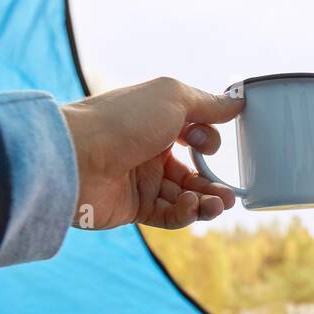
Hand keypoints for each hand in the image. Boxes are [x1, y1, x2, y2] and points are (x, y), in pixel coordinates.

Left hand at [61, 77, 241, 229]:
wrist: (75, 157)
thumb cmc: (123, 120)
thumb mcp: (173, 99)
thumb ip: (208, 104)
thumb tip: (238, 102)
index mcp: (155, 121)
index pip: (192, 134)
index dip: (206, 140)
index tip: (205, 143)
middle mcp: (148, 151)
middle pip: (192, 172)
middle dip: (214, 184)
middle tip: (228, 194)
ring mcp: (140, 181)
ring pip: (184, 196)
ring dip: (206, 202)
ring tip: (219, 205)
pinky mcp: (132, 208)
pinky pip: (168, 215)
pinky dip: (185, 213)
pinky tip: (191, 207)